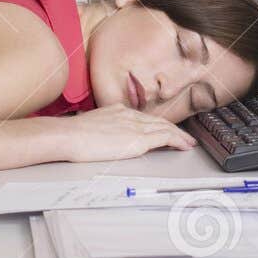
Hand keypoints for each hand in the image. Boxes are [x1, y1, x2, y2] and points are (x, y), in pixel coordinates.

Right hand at [58, 103, 198, 161]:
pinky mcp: (138, 138)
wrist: (69, 136)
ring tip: (188, 142)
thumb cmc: (72, 136)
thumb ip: (101, 130)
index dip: (157, 124)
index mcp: (117, 111)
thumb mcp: (90, 127)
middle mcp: (128, 115)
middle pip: (157, 121)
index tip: (164, 130)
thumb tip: (102, 138)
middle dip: (172, 129)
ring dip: (179, 135)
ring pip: (164, 128)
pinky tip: (184, 145)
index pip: (143, 118)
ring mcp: (134, 125)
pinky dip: (177, 140)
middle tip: (184, 137)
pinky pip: (165, 136)